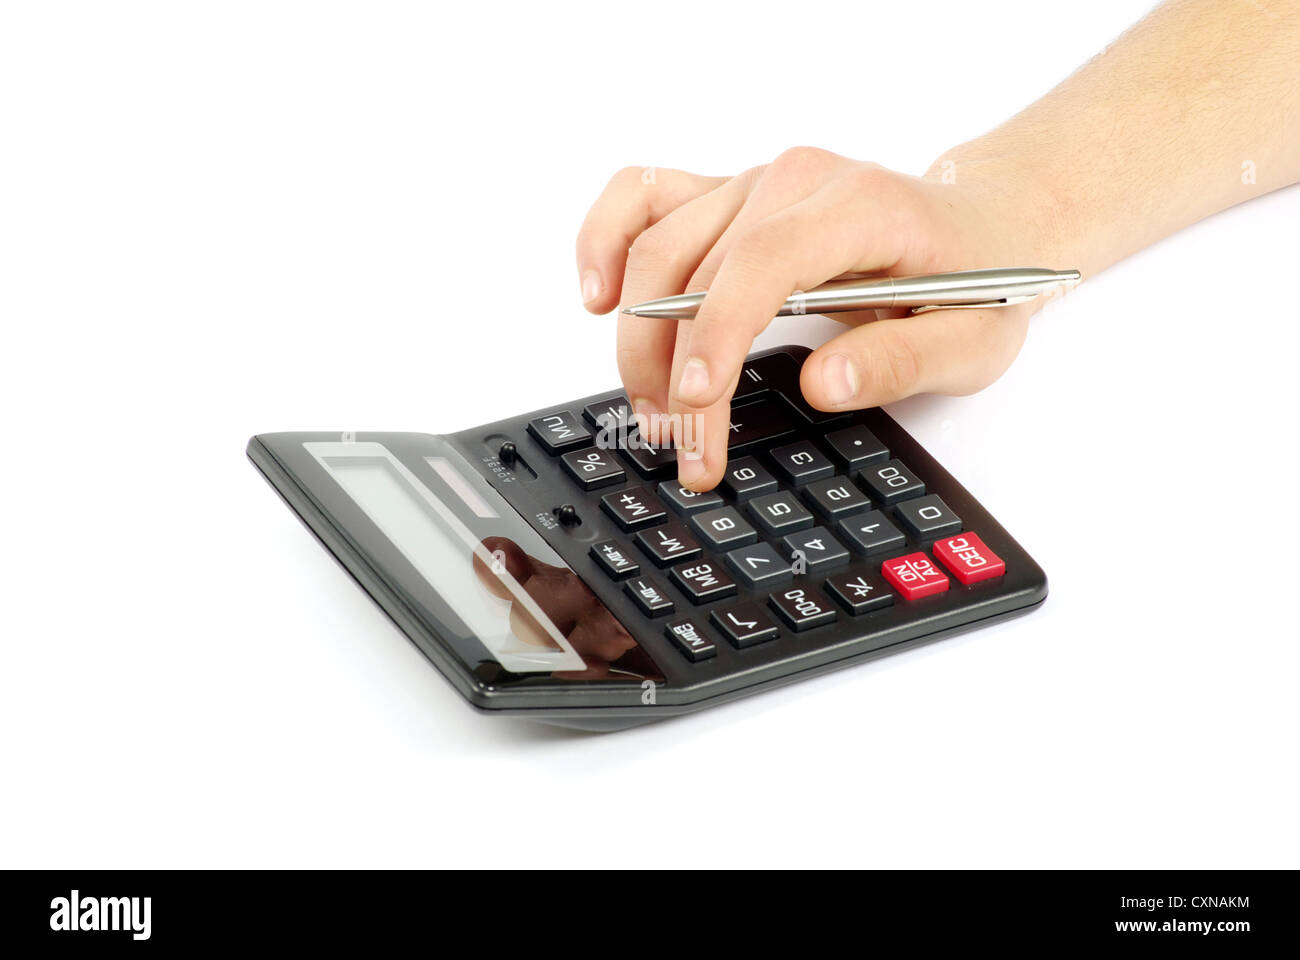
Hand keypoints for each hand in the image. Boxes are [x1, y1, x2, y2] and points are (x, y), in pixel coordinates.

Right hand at [575, 148, 1055, 489]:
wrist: (981, 224)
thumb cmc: (976, 279)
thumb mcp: (973, 340)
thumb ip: (903, 361)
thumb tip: (823, 384)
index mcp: (857, 205)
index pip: (761, 264)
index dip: (716, 335)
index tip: (697, 405)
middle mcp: (791, 180)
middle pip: (694, 269)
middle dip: (673, 370)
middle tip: (684, 448)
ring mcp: (749, 182)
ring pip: (654, 246)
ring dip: (635, 336)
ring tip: (652, 408)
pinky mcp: (724, 195)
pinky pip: (640, 196)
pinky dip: (604, 240)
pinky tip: (595, 295)